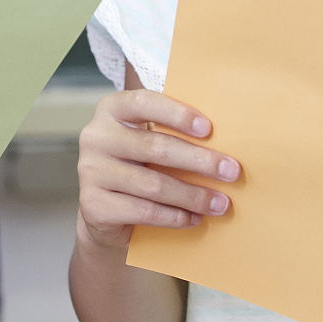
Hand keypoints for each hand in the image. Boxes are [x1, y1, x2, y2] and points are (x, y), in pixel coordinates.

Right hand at [77, 89, 240, 252]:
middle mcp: (95, 137)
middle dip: (200, 161)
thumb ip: (172, 132)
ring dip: (193, 195)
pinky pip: (144, 212)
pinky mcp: (93, 205)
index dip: (176, 114)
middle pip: (155, 147)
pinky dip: (175, 217)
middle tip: (232, 172)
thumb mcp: (147, 139)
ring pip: (154, 185)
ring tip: (221, 203)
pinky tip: (194, 218)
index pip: (144, 103)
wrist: (103, 210)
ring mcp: (90, 172)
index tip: (208, 129)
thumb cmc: (137, 165)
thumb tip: (224, 142)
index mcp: (111, 110)